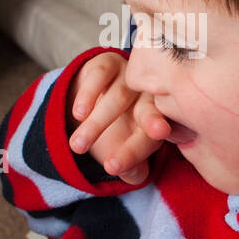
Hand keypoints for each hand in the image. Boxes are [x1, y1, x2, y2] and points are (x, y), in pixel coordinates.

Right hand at [67, 52, 168, 184]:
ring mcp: (131, 77)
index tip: (111, 168)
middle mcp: (150, 96)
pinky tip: (78, 114)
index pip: (152, 138)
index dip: (133, 153)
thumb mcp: (122, 152)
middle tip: (122, 144)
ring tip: (77, 146)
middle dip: (131, 131)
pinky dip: (89, 94)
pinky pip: (101, 74)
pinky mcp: (110, 63)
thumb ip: (131, 168)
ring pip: (118, 97)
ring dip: (96, 123)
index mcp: (161, 120)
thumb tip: (134, 175)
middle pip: (148, 112)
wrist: (91, 100)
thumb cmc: (115, 131)